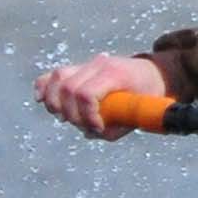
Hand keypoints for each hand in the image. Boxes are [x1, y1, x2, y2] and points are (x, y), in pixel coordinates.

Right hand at [34, 53, 167, 139]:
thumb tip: (89, 133)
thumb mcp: (138, 114)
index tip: (95, 128)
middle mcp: (99, 65)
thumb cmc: (149, 95)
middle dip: (71, 113)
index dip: (86, 115)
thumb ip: (115, 128)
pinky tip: (41, 100)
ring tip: (63, 117)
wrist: (155, 74)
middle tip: (82, 125)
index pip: (87, 93)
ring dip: (54, 101)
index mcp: (115, 74)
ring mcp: (89, 64)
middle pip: (69, 88)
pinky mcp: (81, 67)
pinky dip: (45, 86)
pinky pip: (56, 73)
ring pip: (58, 77)